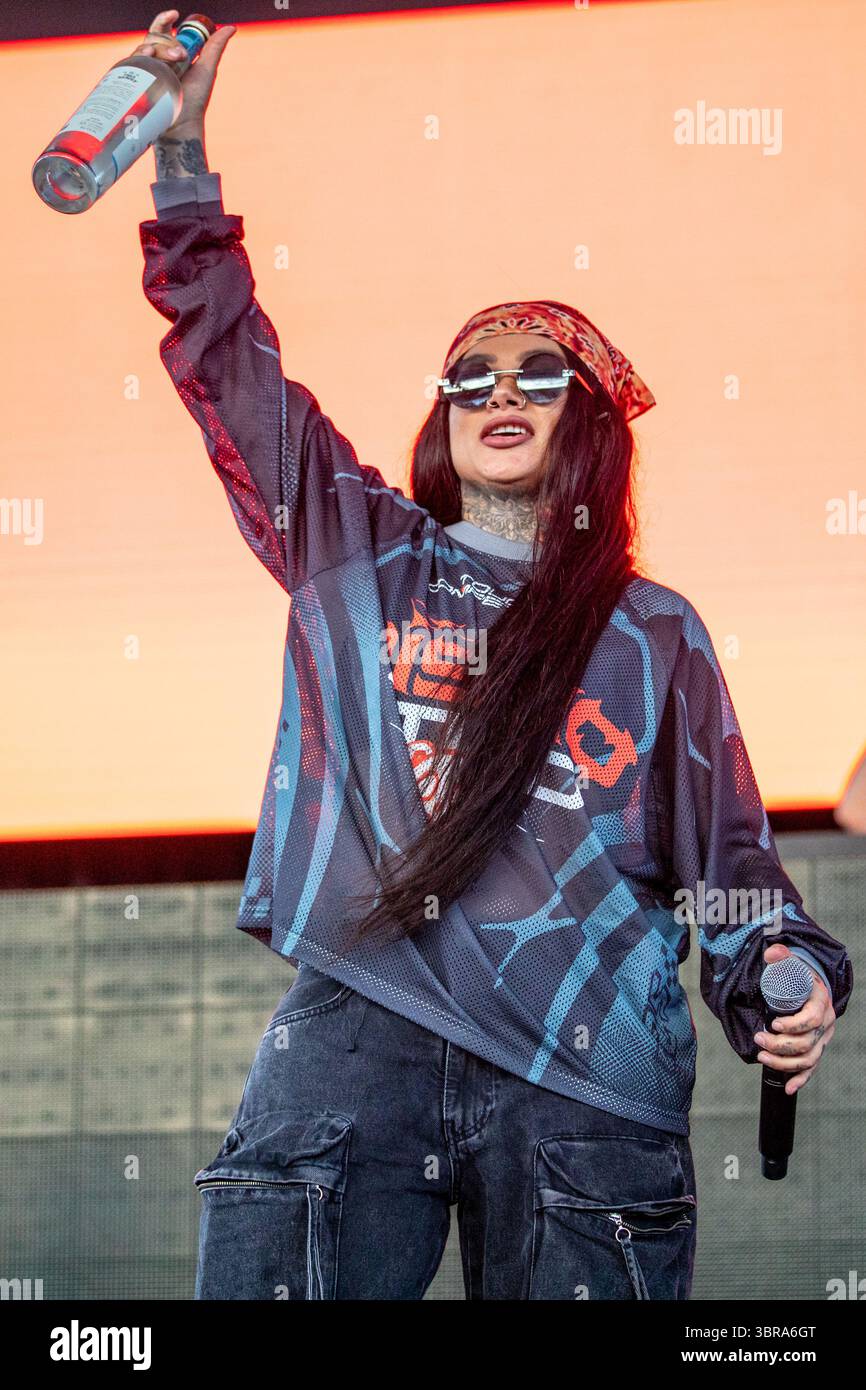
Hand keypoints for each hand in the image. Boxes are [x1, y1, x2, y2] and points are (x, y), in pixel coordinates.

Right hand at [133, 10, 236, 134]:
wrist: (181, 126)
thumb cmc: (195, 101)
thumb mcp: (206, 70)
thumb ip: (215, 47)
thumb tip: (231, 27)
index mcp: (171, 55)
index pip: (163, 30)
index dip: (166, 19)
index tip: (175, 15)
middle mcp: (156, 61)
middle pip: (154, 37)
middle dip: (167, 41)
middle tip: (181, 56)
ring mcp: (145, 71)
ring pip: (144, 47)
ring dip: (156, 48)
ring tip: (171, 62)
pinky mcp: (135, 82)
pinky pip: (130, 62)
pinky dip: (139, 56)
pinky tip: (147, 57)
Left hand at [754, 942, 835, 1094]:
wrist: (810, 985)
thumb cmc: (798, 976)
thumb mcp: (791, 962)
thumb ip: (780, 956)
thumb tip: (772, 954)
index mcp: (820, 1003)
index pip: (811, 1020)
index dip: (793, 1025)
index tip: (772, 1024)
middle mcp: (825, 1024)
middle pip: (807, 1043)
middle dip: (780, 1045)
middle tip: (758, 1038)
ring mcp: (821, 1039)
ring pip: (808, 1059)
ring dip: (784, 1063)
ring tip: (762, 1057)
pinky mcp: (815, 1049)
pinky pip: (811, 1069)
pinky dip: (800, 1080)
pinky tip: (788, 1088)